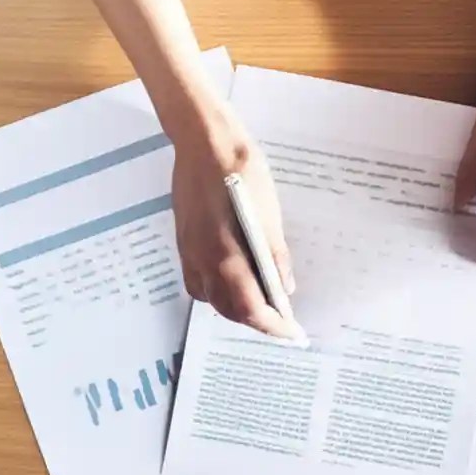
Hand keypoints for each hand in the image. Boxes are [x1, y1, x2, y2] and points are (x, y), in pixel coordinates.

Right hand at [168, 100, 304, 339]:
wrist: (203, 141)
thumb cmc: (241, 171)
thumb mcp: (268, 214)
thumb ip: (275, 256)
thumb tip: (285, 288)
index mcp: (226, 255)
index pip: (250, 309)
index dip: (272, 327)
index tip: (291, 333)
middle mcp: (202, 260)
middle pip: (228, 310)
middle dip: (255, 321)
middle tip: (281, 320)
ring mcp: (189, 251)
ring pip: (209, 297)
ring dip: (235, 308)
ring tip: (261, 302)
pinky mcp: (184, 240)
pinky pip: (197, 280)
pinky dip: (217, 290)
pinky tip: (234, 279)